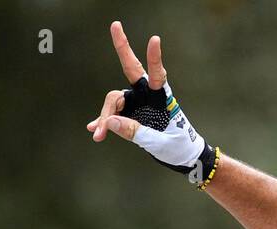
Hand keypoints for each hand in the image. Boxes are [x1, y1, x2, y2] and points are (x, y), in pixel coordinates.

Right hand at [86, 21, 218, 187]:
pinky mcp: (129, 113)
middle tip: (115, 25)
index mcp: (162, 98)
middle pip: (131, 68)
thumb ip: (136, 132)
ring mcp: (137, 103)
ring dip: (105, 116)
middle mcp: (147, 95)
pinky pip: (112, 114)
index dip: (155, 57)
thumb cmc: (178, 146)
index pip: (158, 74)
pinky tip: (96, 130)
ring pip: (115, 100)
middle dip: (123, 47)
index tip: (155, 39)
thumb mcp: (159, 143)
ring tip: (99, 134)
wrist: (181, 156)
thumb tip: (110, 122)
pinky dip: (104, 122)